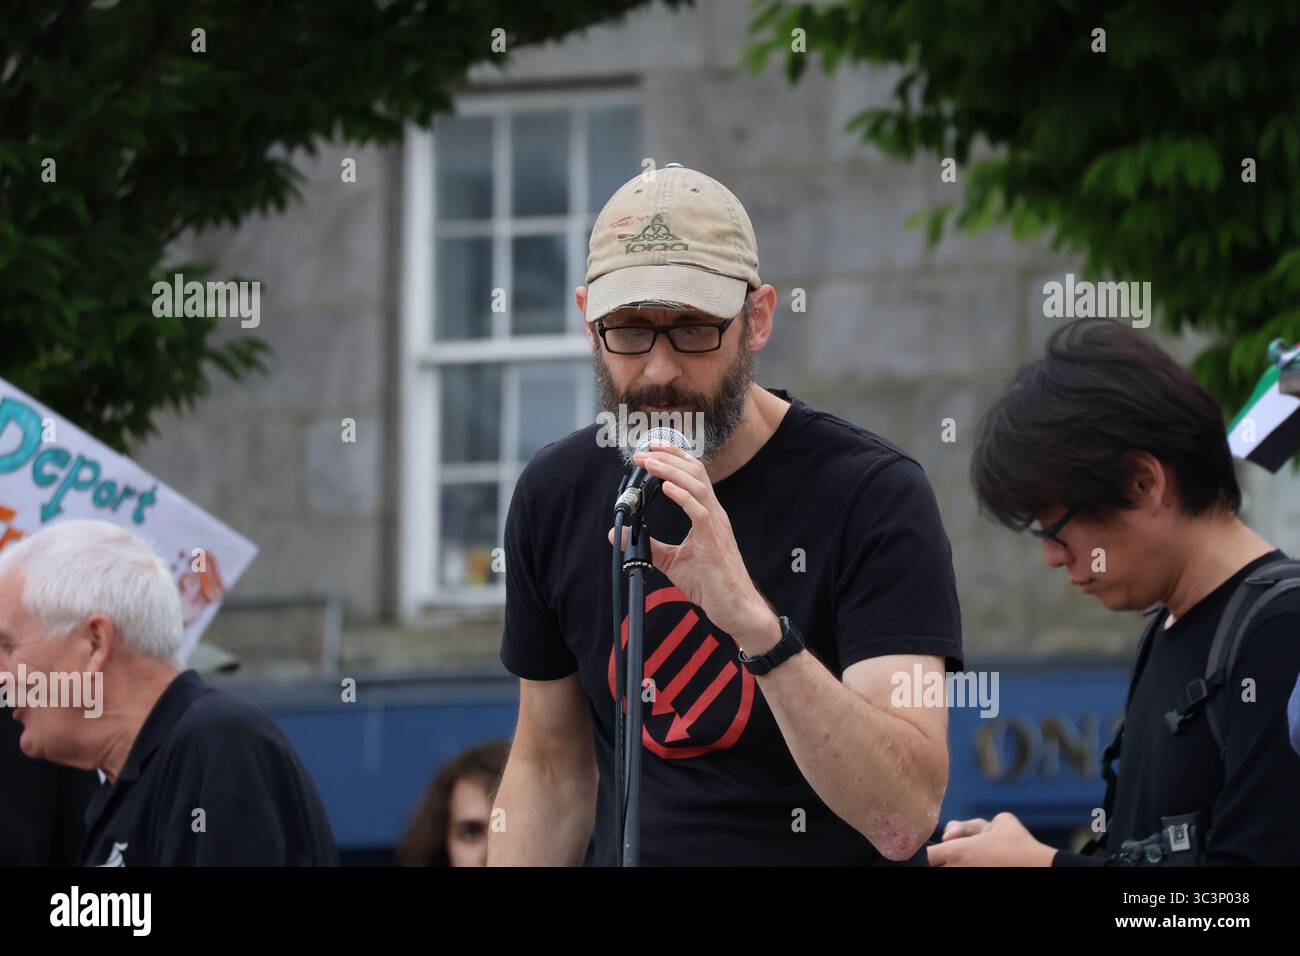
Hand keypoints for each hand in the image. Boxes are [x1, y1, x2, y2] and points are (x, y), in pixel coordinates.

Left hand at [608, 441, 778, 654]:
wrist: (736, 608)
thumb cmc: (710, 584)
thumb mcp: (672, 561)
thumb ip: (649, 545)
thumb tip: (619, 535)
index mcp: (707, 515)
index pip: (694, 475)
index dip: (675, 458)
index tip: (652, 448)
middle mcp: (714, 514)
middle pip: (695, 472)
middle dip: (669, 458)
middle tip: (644, 451)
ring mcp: (716, 526)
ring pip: (697, 486)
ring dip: (671, 471)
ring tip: (650, 463)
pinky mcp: (713, 543)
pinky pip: (699, 512)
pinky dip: (683, 497)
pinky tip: (667, 488)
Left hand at [927, 812, 1056, 866]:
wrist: (1042, 868)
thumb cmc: (1019, 843)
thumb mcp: (997, 823)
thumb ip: (968, 825)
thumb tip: (947, 834)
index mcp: (958, 851)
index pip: (924, 856)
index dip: (924, 852)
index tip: (932, 850)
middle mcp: (958, 870)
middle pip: (933, 867)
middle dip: (938, 861)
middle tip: (948, 856)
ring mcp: (968, 878)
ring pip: (948, 872)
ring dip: (952, 866)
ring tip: (973, 860)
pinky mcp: (977, 889)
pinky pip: (964, 874)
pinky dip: (966, 869)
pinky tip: (981, 864)